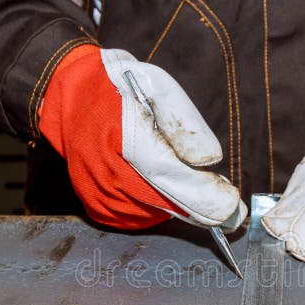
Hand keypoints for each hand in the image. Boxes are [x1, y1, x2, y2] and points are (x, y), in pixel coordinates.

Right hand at [39, 46, 245, 230]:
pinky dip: (156, 205)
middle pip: (174, 208)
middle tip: (224, 200)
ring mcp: (103, 199)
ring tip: (167, 168)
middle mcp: (112, 180)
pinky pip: (143, 217)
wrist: (68, 97)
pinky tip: (150, 181)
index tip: (235, 211)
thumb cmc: (116, 88)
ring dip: (177, 202)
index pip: (180, 186)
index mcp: (130, 145)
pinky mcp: (100, 210)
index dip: (212, 202)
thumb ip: (184, 123)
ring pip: (161, 215)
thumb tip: (209, 159)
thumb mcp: (157, 86)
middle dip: (201, 203)